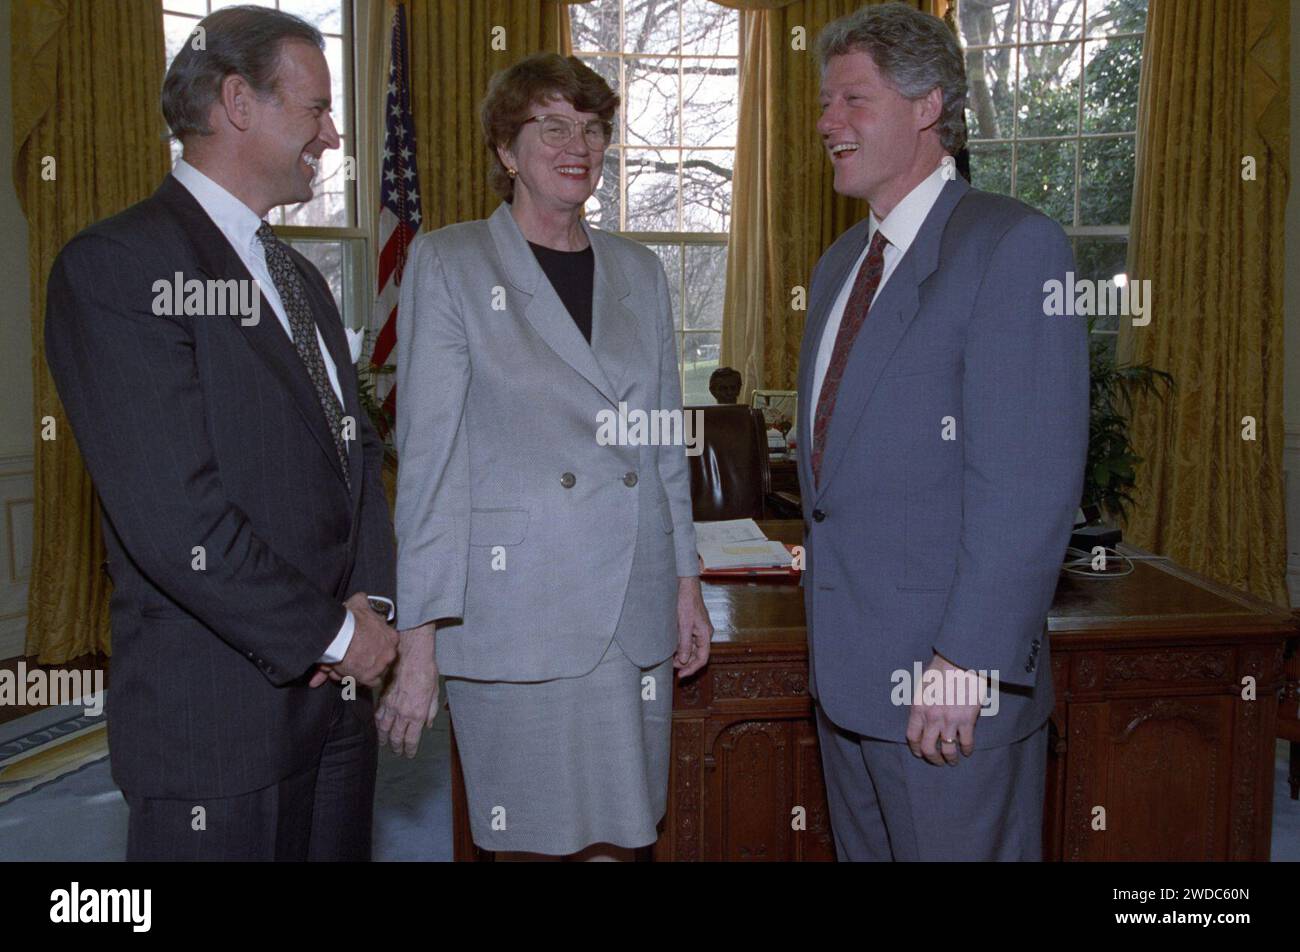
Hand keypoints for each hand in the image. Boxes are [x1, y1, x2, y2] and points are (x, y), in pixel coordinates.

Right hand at [325, 592, 397, 689]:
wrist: (339, 637)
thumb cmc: (350, 620)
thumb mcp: (359, 603)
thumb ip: (363, 601)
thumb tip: (362, 598)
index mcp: (391, 636)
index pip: (387, 642)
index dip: (374, 645)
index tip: (364, 646)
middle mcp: (390, 653)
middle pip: (381, 658)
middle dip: (368, 658)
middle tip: (353, 656)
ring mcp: (382, 667)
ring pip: (375, 671)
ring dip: (363, 670)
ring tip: (348, 666)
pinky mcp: (370, 678)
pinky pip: (369, 683)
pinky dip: (360, 681)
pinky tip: (350, 675)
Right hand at [375, 622, 439, 757]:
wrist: (412, 655)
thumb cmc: (427, 671)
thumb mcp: (435, 693)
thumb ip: (431, 711)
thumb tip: (427, 725)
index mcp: (417, 714)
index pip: (411, 739)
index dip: (409, 749)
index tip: (409, 754)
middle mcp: (402, 713)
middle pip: (397, 737)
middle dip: (397, 747)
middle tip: (397, 752)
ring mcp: (390, 706)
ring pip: (384, 729)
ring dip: (384, 739)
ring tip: (385, 744)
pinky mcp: (382, 697)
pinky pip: (377, 715)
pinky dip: (377, 724)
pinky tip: (378, 727)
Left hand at [673, 576, 711, 679]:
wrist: (685, 585)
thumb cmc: (686, 602)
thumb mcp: (684, 624)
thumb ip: (684, 643)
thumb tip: (684, 661)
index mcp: (705, 634)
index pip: (702, 658)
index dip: (692, 669)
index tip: (680, 675)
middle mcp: (704, 634)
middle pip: (697, 655)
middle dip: (685, 663)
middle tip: (671, 667)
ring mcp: (698, 629)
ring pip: (692, 648)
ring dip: (682, 655)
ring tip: (669, 658)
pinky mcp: (692, 625)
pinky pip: (688, 640)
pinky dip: (680, 646)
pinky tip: (671, 648)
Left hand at [905, 652, 981, 765]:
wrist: (960, 660)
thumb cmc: (941, 668)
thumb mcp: (922, 685)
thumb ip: (921, 703)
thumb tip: (921, 716)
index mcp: (918, 708)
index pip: (912, 737)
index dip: (915, 748)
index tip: (919, 753)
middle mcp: (931, 718)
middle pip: (928, 748)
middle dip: (932, 758)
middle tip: (937, 761)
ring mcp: (949, 720)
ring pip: (947, 750)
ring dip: (950, 758)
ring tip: (952, 761)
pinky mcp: (966, 720)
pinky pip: (965, 742)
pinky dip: (966, 750)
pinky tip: (967, 751)